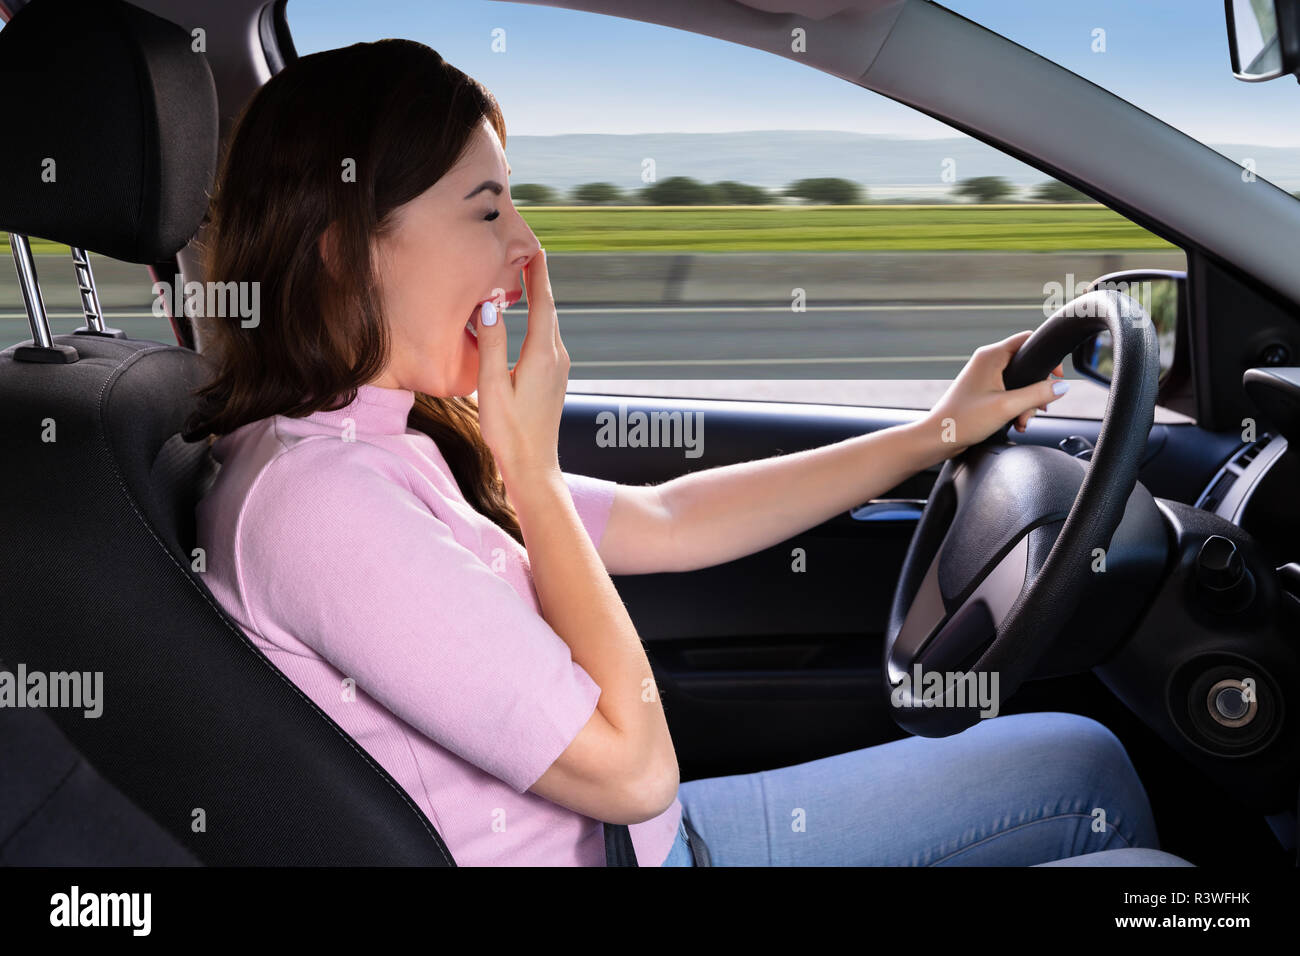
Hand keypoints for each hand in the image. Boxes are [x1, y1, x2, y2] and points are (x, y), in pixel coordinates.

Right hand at [474, 248, 569, 481]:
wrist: (533, 466)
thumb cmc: (509, 431)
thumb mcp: (492, 386)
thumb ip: (492, 343)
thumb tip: (491, 303)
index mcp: (542, 355)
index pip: (542, 303)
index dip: (538, 274)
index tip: (534, 249)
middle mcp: (557, 358)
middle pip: (548, 310)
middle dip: (538, 282)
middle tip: (527, 254)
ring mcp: (559, 369)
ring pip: (548, 325)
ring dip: (538, 301)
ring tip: (525, 279)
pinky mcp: (555, 379)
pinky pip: (546, 340)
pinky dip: (537, 321)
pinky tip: (526, 320)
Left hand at [920, 329, 1067, 458]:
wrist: (938, 438)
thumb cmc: (964, 420)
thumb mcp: (1007, 406)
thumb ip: (1038, 394)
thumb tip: (1063, 386)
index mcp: (991, 356)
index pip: (1028, 340)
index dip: (1046, 357)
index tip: (1055, 377)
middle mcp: (987, 362)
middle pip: (1027, 365)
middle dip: (1036, 390)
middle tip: (1036, 409)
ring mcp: (985, 377)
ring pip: (1020, 383)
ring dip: (1026, 403)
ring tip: (1021, 421)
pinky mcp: (983, 391)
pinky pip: (1009, 393)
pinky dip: (1016, 407)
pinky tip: (1015, 422)